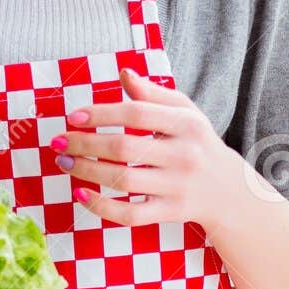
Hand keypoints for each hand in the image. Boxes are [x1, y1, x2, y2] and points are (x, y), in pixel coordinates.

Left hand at [52, 66, 242, 232]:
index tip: (74, 117)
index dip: (101, 113)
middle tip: (58, 142)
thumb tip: (124, 73)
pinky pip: (131, 214)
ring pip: (124, 180)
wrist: (230, 191)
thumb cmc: (198, 144)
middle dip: (84, 144)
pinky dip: (102, 207)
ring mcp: (178, 187)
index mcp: (187, 124)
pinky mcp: (171, 213)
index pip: (137, 113)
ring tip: (64, 163)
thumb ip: (154, 93)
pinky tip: (81, 194)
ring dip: (86, 171)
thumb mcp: (185, 113)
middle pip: (125, 148)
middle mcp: (184, 155)